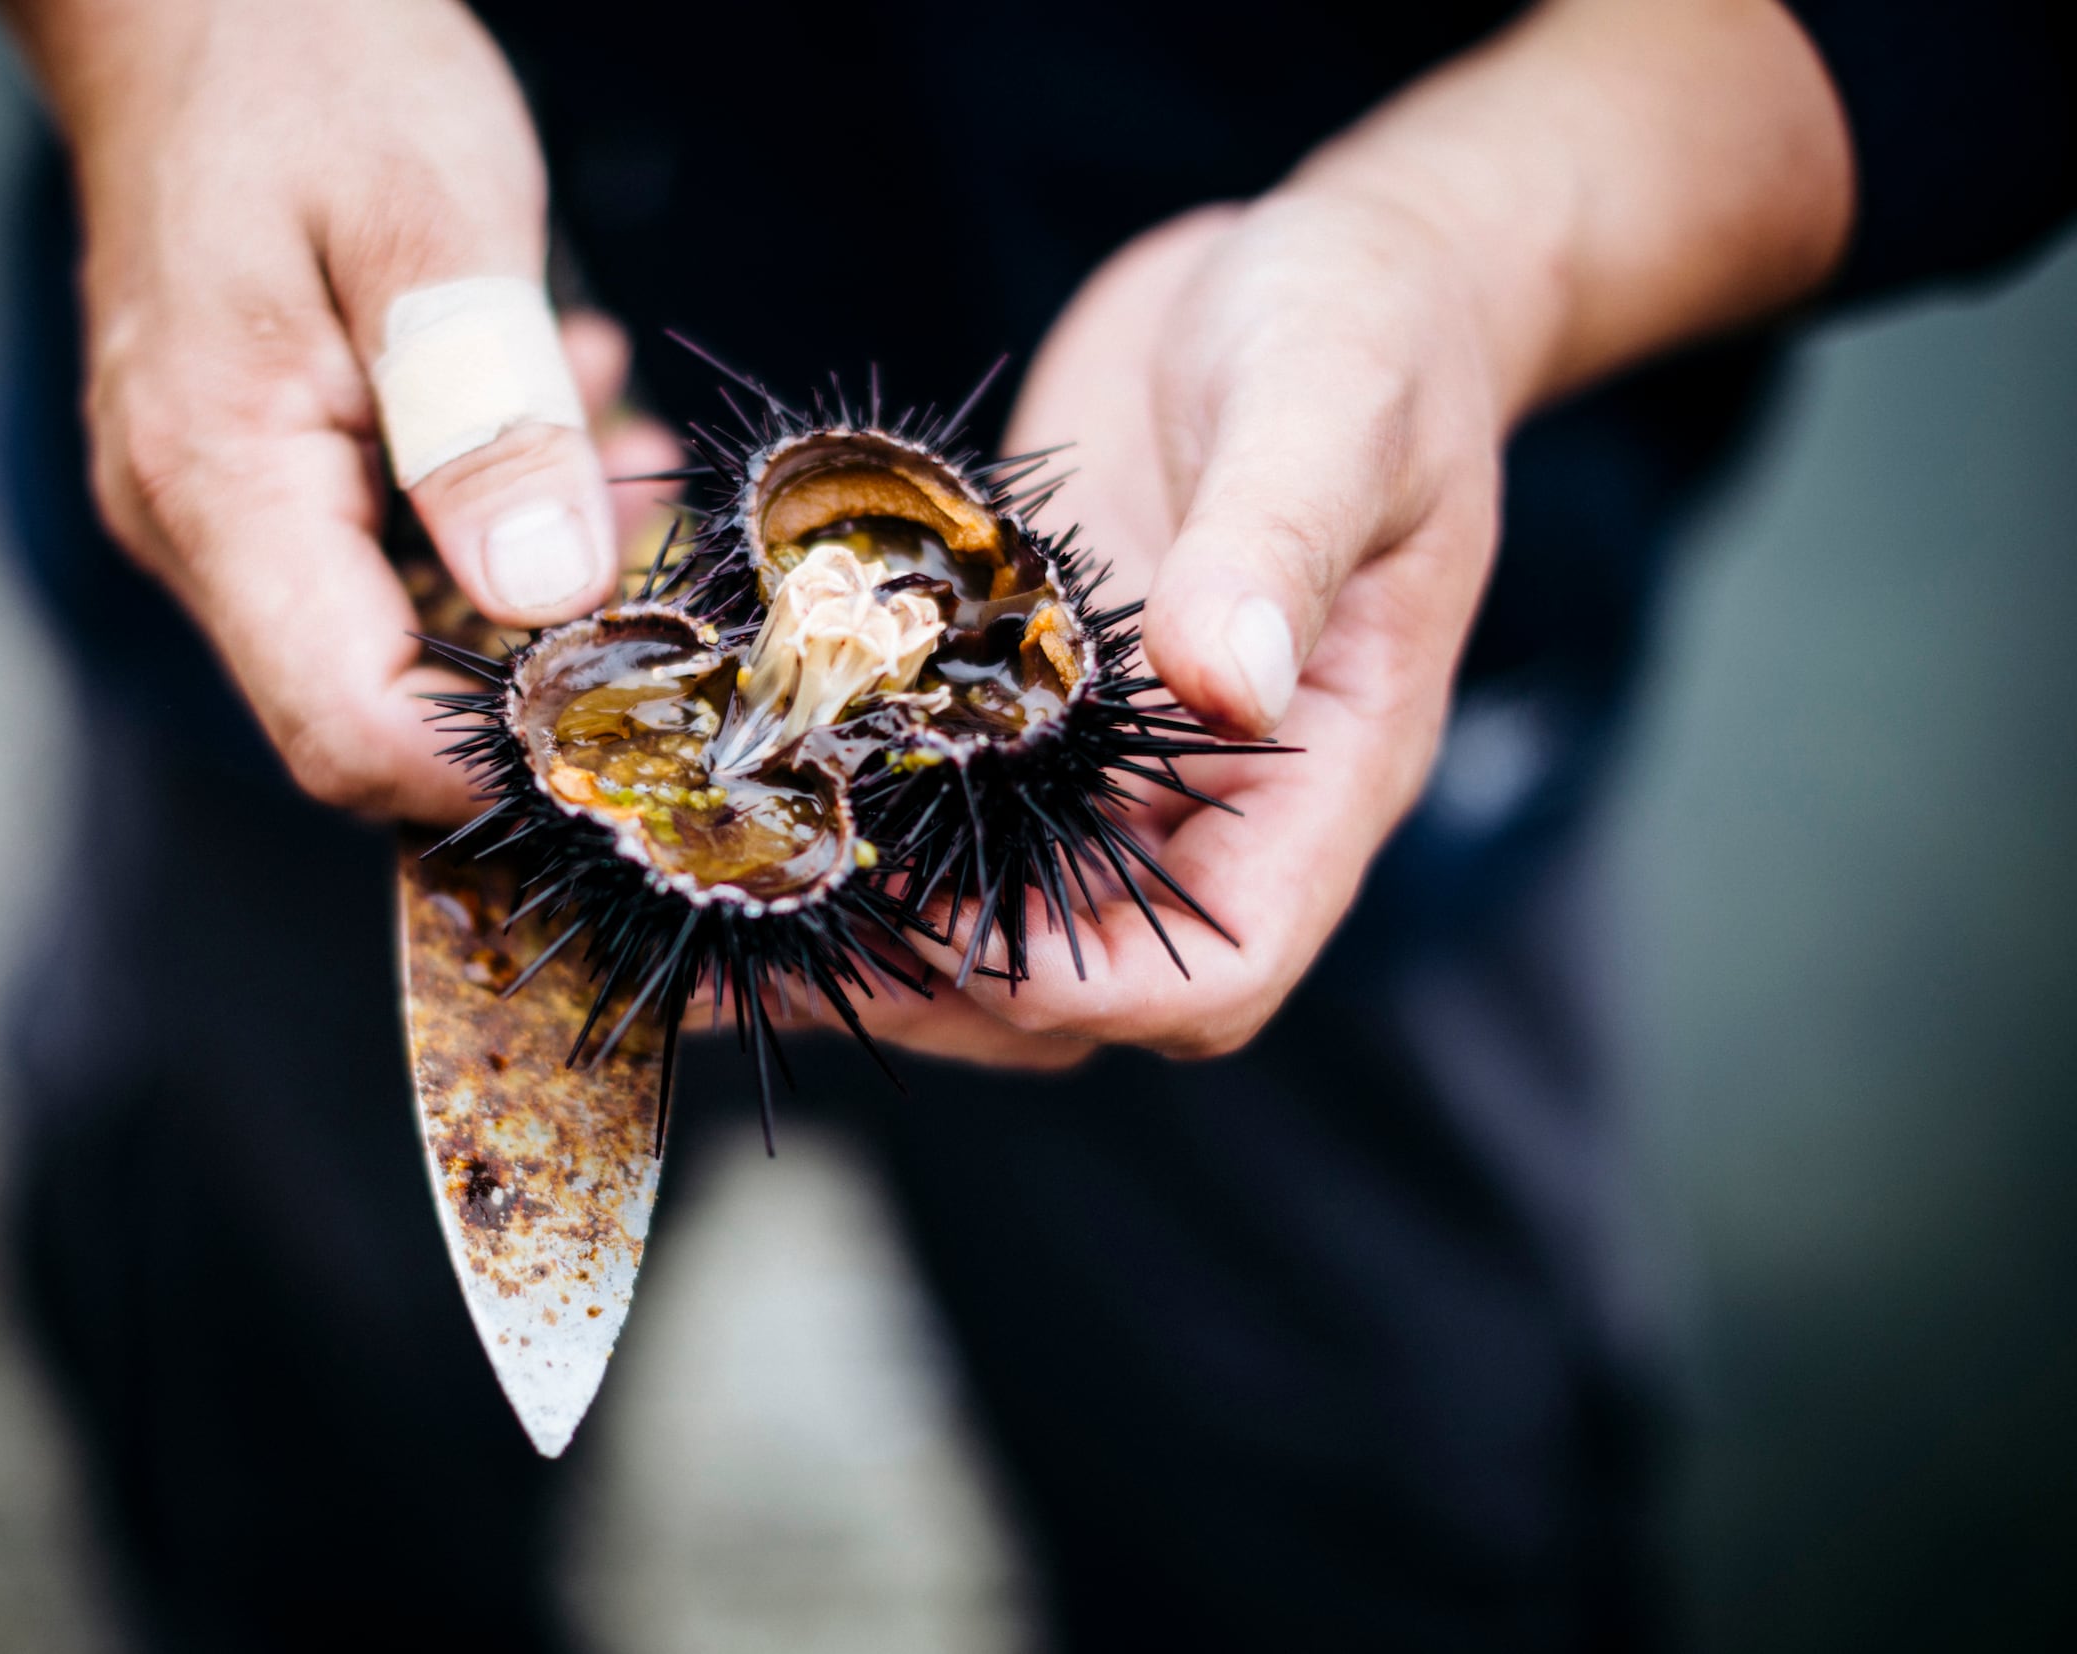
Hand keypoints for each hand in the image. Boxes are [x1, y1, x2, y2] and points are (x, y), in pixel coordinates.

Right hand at [0, 0, 673, 820]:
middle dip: (536, 657)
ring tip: (589, 411)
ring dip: (530, 566)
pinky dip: (490, 512)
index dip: (495, 763)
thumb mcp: (428, 218)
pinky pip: (386, 561)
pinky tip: (547, 398)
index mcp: (217, 483)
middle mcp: (195, 530)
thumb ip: (483, 415)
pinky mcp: (254, 485)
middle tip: (642, 516)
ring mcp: (216, 514)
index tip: (634, 710)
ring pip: (397, 638)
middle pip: (376, 712)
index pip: (348, 731)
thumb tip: (549, 595)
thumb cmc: (302, 64)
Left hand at [838, 0, 1852, 1063]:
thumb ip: (1276, 540)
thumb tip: (1224, 679)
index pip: (1221, 967)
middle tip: (765, 934)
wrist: (1317, 272)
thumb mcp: (1330, 407)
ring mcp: (1124, 763)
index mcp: (1326, 771)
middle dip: (931, 983)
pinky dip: (858, 818)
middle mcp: (1221, 799)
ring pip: (1002, 915)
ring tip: (719, 896)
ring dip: (869, 926)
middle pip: (1084, 983)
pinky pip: (955, 803)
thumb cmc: (1367, 326)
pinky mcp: (1040, 703)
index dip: (1088, 988)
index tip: (946, 932)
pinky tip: (744, 793)